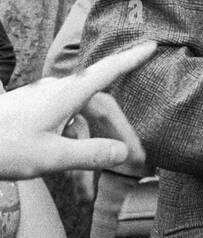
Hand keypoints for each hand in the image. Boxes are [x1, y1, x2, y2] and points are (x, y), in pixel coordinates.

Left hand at [0, 43, 156, 179]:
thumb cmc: (4, 146)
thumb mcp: (51, 156)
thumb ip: (90, 154)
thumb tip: (123, 153)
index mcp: (67, 94)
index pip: (108, 71)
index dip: (132, 60)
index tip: (152, 46)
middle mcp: (58, 92)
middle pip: (99, 108)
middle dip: (118, 135)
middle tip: (137, 161)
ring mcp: (44, 103)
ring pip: (79, 124)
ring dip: (91, 153)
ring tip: (91, 191)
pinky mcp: (33, 115)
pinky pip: (62, 130)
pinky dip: (71, 152)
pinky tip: (72, 182)